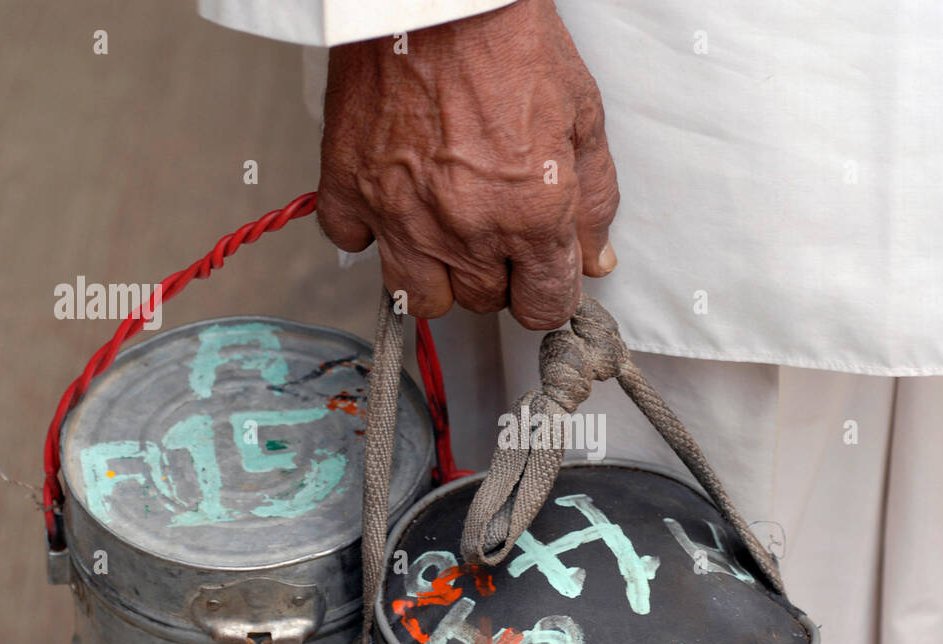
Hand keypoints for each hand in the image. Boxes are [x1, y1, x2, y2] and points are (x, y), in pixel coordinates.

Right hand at [316, 0, 618, 328]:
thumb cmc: (505, 37)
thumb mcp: (582, 115)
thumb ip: (593, 200)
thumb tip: (594, 256)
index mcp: (530, 213)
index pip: (545, 306)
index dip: (550, 294)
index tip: (544, 279)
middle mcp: (465, 226)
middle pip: (485, 301)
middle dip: (499, 275)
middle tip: (500, 231)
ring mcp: (401, 214)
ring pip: (420, 296)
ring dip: (439, 275)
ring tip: (448, 233)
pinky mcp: (348, 187)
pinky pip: (355, 244)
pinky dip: (373, 231)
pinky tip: (397, 201)